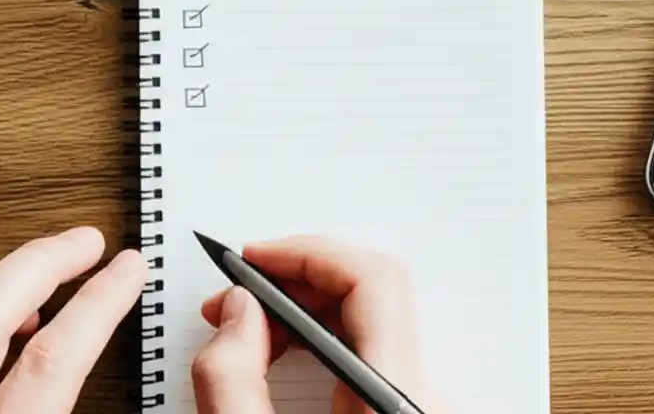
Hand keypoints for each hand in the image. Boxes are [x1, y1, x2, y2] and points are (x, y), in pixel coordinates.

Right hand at [193, 236, 441, 413]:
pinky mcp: (406, 409)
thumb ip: (232, 381)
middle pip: (373, 291)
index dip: (306, 254)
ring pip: (371, 319)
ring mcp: (420, 400)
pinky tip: (282, 354)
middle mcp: (420, 393)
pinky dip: (323, 337)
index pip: (371, 278)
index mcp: (392, 394)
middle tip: (238, 297)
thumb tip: (236, 312)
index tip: (255, 260)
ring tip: (250, 331)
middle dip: (296, 280)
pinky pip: (373, 348)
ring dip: (306, 309)